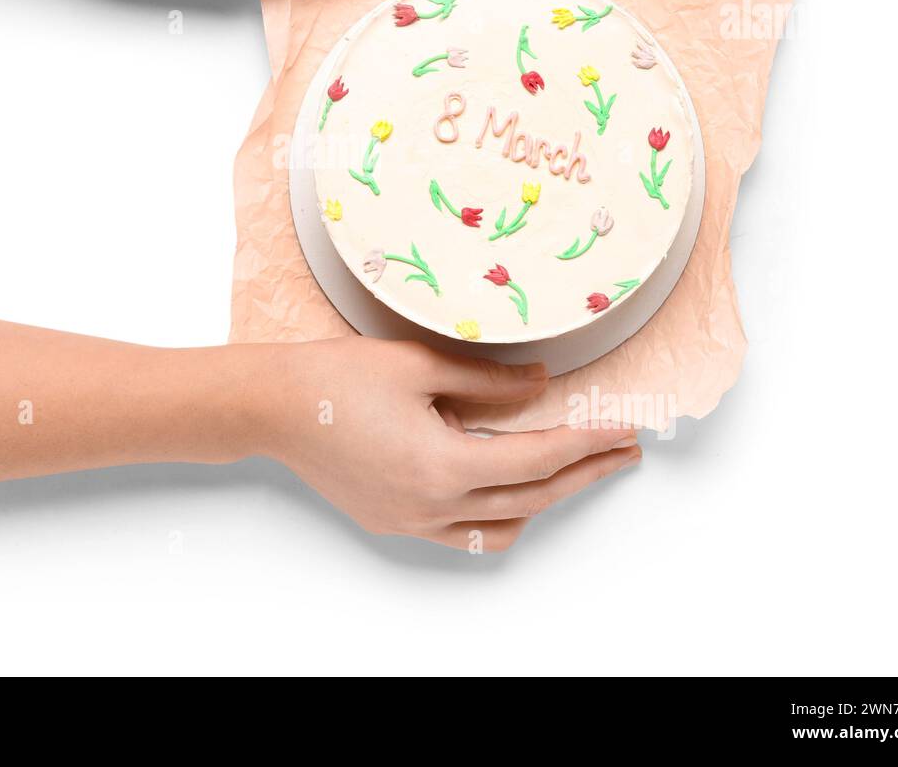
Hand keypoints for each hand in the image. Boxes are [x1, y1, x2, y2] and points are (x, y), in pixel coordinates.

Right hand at [256, 336, 640, 551]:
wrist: (273, 406)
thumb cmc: (337, 377)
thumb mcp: (420, 366)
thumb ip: (488, 381)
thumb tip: (541, 383)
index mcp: (442, 465)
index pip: (537, 458)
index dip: (586, 440)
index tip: (624, 426)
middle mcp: (431, 505)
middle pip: (531, 497)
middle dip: (583, 472)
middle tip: (623, 448)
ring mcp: (411, 521)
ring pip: (500, 526)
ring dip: (544, 499)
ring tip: (574, 467)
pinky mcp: (394, 521)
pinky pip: (463, 532)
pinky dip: (498, 514)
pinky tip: (508, 487)